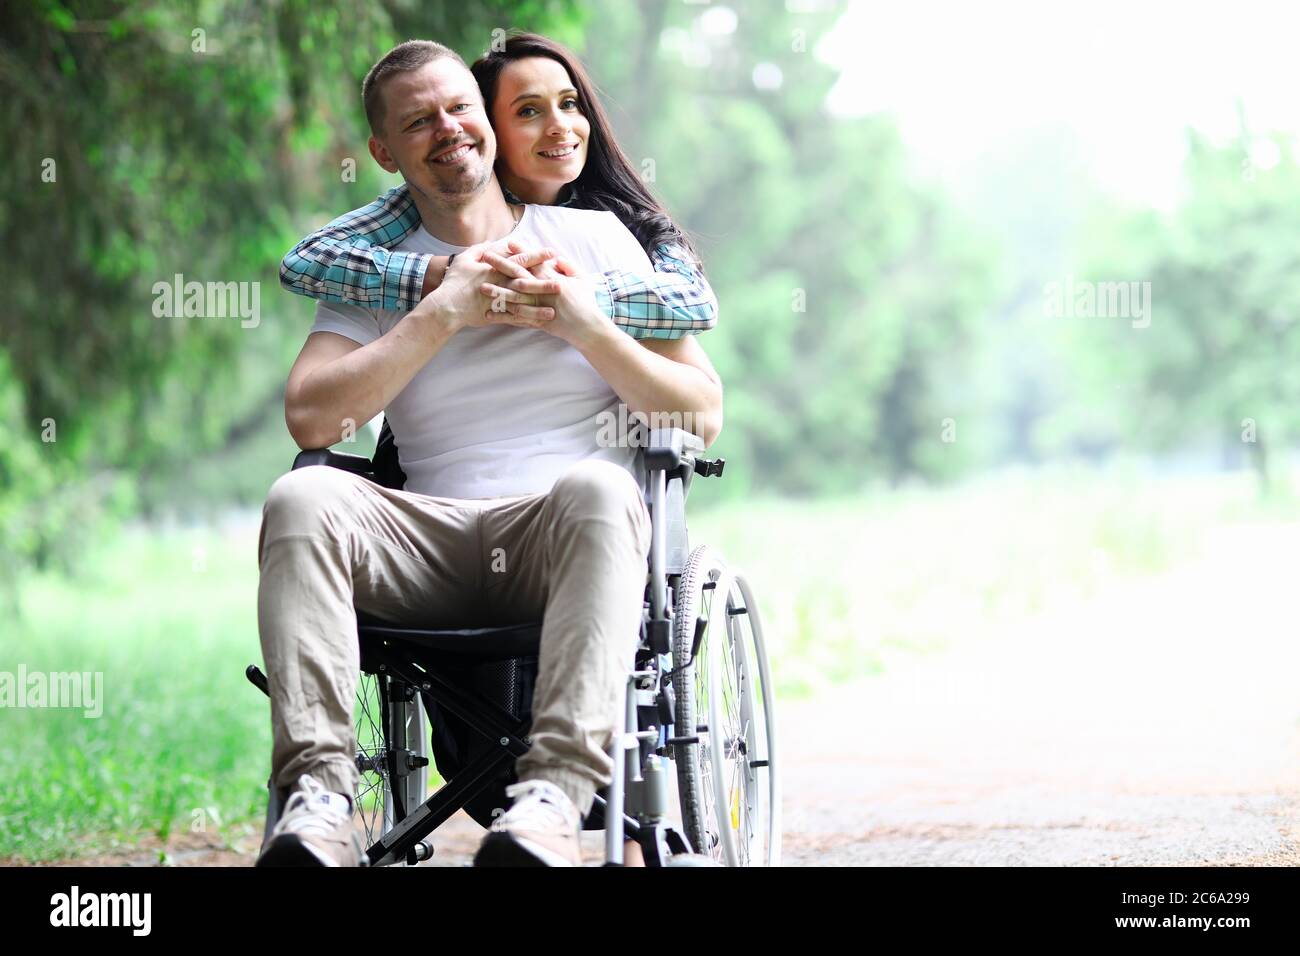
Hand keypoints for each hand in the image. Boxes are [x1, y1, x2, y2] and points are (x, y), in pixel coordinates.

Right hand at [415, 241, 556, 332]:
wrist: (446, 306)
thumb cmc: (453, 281)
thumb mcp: (465, 259)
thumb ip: (480, 250)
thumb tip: (491, 243)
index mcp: (495, 269)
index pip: (521, 260)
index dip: (537, 256)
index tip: (552, 253)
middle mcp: (500, 285)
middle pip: (527, 283)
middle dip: (545, 283)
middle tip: (563, 283)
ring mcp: (499, 302)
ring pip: (524, 304)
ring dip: (540, 306)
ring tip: (555, 309)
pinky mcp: (496, 316)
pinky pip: (514, 319)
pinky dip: (527, 322)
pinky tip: (538, 324)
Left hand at [476, 246, 610, 348]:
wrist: (588, 327)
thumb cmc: (587, 303)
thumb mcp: (583, 280)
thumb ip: (570, 267)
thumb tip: (557, 257)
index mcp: (553, 279)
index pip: (534, 262)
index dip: (521, 251)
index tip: (507, 243)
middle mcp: (543, 291)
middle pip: (518, 275)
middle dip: (501, 265)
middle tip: (486, 257)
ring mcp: (539, 306)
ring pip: (513, 297)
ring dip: (497, 291)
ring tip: (481, 287)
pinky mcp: (536, 320)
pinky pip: (516, 318)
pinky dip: (503, 316)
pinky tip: (489, 314)